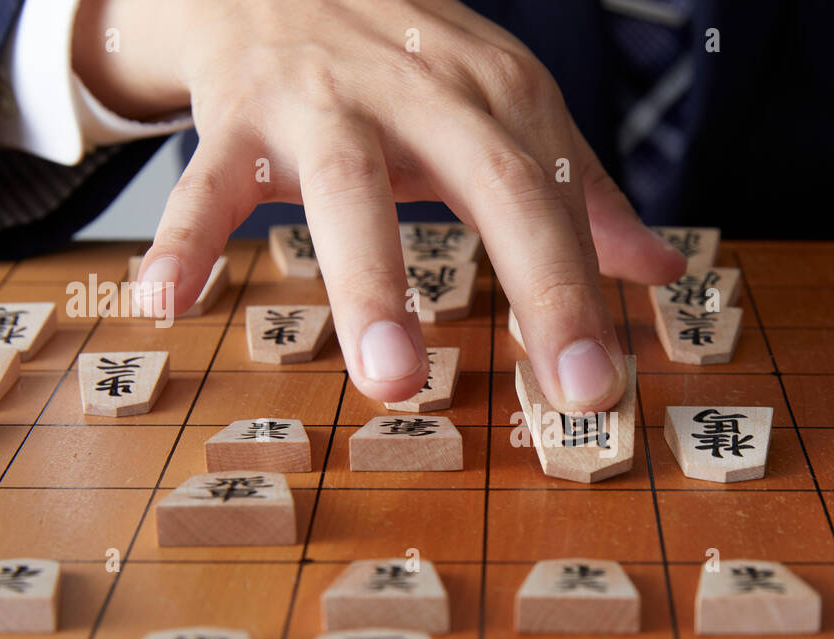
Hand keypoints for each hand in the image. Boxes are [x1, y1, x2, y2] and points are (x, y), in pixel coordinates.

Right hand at [74, 0, 686, 409]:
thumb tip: (664, 269)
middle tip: (563, 386)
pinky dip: (186, 240)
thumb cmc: (408, 58)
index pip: (553, 197)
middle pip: (487, 180)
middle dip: (533, 282)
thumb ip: (583, 193)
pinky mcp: (237, 115)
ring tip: (391, 377)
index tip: (602, 382)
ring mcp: (322, 99)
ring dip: (371, 281)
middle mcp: (420, 89)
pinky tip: (168, 305)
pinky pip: (206, 183)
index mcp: (496, 96)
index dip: (584, 288)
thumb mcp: (506, 109)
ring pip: (348, 185)